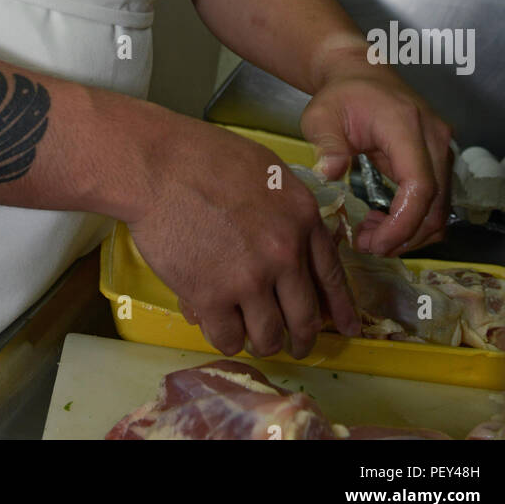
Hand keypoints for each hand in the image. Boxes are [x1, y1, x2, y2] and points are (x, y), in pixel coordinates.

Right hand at [128, 120, 360, 360]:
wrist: (159, 166)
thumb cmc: (205, 157)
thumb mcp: (268, 172)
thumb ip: (289, 211)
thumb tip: (297, 246)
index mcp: (302, 218)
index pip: (332, 275)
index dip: (340, 308)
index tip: (345, 329)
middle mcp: (285, 253)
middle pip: (305, 317)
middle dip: (301, 339)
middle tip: (294, 345)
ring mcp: (250, 278)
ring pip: (269, 337)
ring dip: (262, 342)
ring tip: (251, 336)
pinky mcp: (213, 297)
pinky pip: (229, 339)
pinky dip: (225, 338)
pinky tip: (219, 326)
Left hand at [299, 61, 452, 256]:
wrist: (362, 73)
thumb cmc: (340, 95)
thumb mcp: (321, 116)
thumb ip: (326, 144)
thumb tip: (328, 174)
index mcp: (406, 125)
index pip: (420, 185)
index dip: (402, 223)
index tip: (374, 243)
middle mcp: (435, 137)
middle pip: (435, 204)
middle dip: (404, 236)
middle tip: (367, 245)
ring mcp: (443, 147)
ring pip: (440, 208)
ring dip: (410, 231)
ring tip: (371, 236)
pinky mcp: (441, 157)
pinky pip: (437, 200)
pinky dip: (415, 219)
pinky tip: (384, 221)